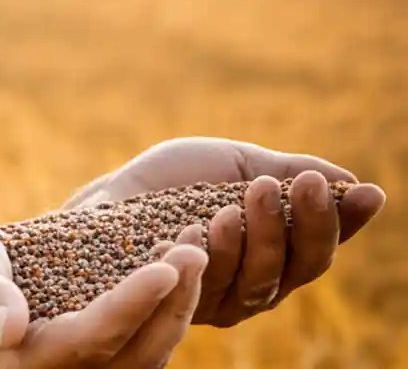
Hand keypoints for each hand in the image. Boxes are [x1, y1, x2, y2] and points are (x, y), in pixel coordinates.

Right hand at [0, 222, 207, 367]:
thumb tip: (11, 329)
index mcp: (22, 364)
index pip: (90, 340)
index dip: (131, 306)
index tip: (166, 267)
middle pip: (133, 355)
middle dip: (171, 304)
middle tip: (195, 247)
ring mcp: (81, 366)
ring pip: (149, 352)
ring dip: (179, 304)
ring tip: (195, 247)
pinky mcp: (96, 348)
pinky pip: (144, 336)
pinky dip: (168, 302)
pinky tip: (180, 258)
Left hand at [77, 137, 385, 326]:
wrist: (112, 192)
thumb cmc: (177, 178)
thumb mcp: (237, 164)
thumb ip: (288, 173)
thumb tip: (351, 182)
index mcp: (279, 250)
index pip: (322, 244)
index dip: (345, 223)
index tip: (361, 192)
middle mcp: (257, 284)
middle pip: (299, 270)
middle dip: (303, 225)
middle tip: (290, 184)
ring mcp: (220, 301)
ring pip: (256, 283)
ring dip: (253, 240)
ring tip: (236, 202)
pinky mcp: (180, 308)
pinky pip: (203, 290)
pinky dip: (205, 257)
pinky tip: (196, 227)